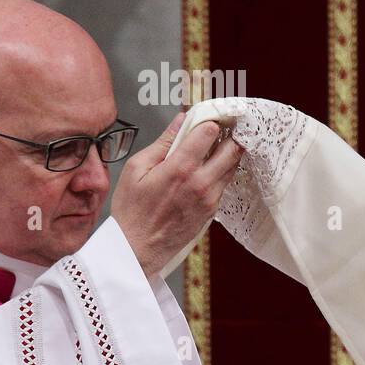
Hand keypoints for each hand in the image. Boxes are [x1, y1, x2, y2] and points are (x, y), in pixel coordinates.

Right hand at [111, 112, 243, 275]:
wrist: (138, 248)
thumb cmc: (132, 209)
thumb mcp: (137, 169)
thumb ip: (163, 142)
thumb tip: (181, 120)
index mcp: (180, 169)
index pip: (209, 133)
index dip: (209, 120)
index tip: (207, 116)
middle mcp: (201, 183)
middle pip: (232, 148)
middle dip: (228, 134)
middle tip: (221, 128)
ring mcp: (211, 198)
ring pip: (233, 166)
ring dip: (228, 153)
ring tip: (214, 146)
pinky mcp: (213, 209)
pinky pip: (225, 183)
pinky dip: (222, 171)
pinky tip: (208, 168)